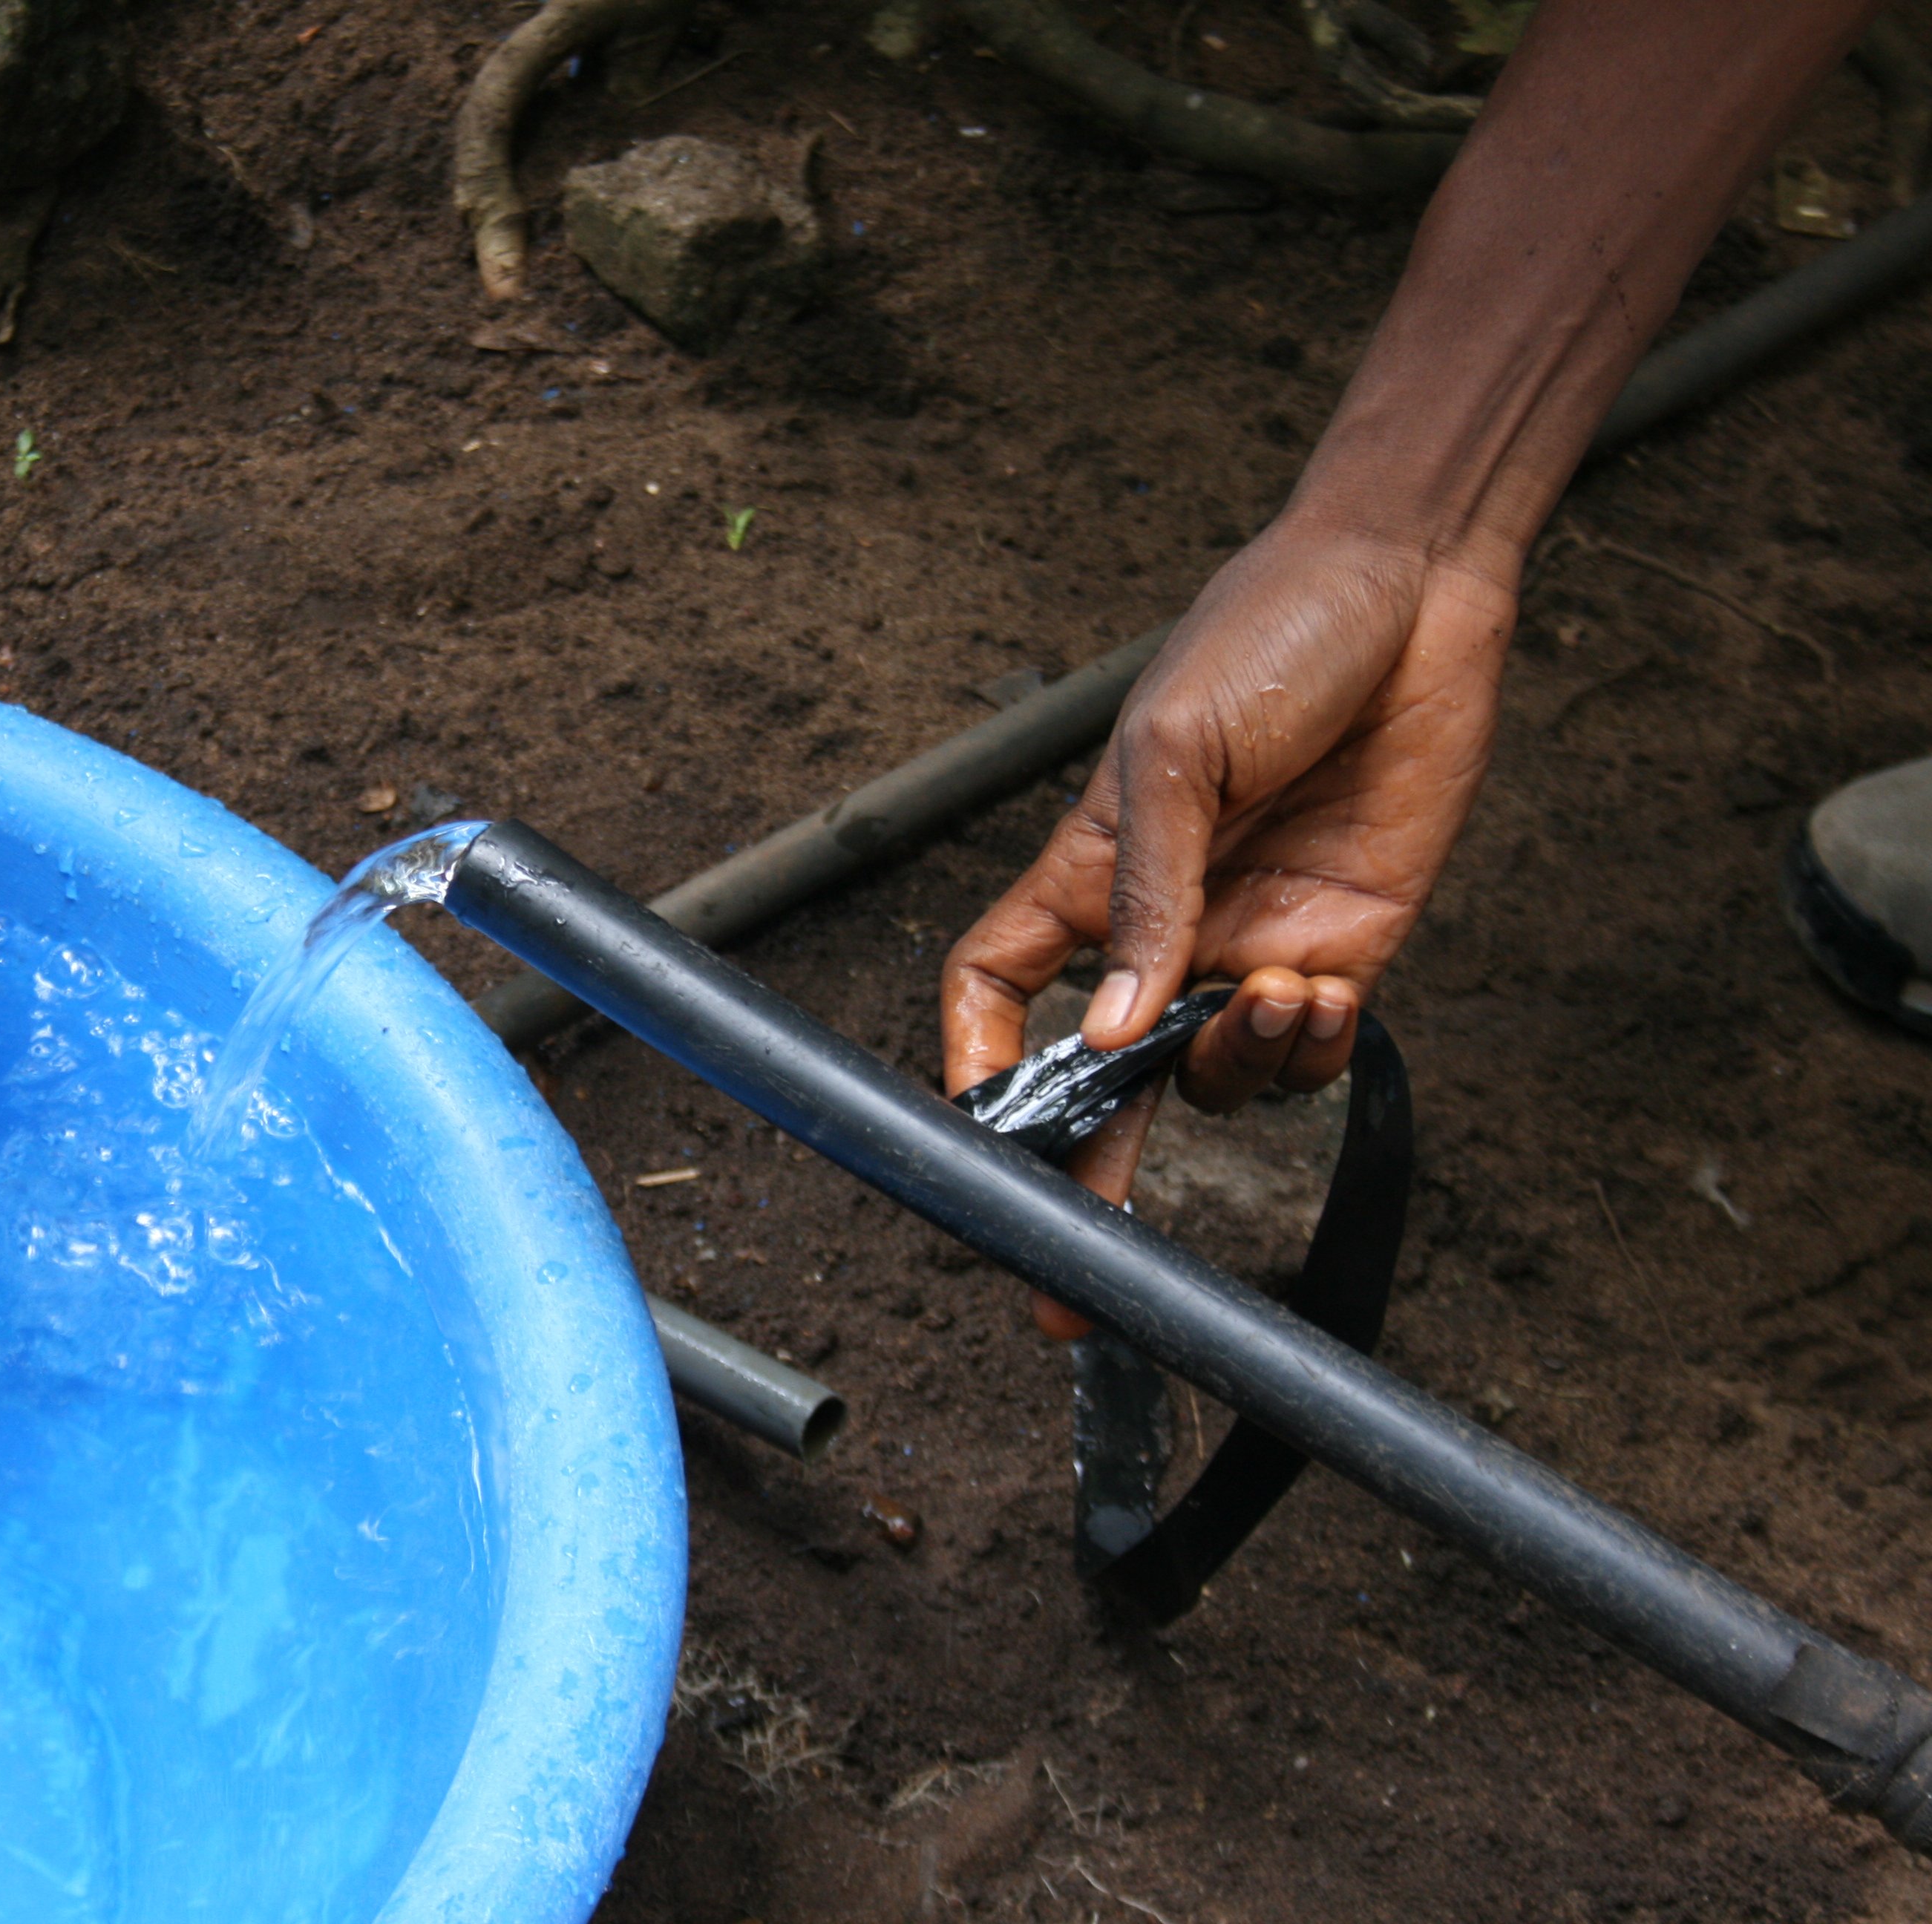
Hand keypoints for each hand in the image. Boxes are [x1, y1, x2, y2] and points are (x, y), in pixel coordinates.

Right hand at [942, 512, 1513, 1336]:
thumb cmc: (1269, 633)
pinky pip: (1311, 1050)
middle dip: (1086, 1185)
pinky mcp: (1348, 947)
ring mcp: (1254, 945)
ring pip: (1215, 1077)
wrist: (1415, 589)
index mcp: (1089, 875)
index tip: (980, 1135)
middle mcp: (1165, 929)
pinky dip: (1314, 1046)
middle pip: (1103, 1083)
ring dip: (1238, 1066)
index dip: (978, 1063)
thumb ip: (1145, 895)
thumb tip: (1111, 1030)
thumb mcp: (1175, 751)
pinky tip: (1325, 990)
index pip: (998, 990)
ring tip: (1278, 996)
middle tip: (1069, 1288)